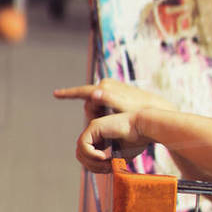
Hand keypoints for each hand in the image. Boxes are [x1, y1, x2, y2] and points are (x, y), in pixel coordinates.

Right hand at [54, 78, 175, 121]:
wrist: (156, 109)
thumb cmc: (138, 112)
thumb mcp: (123, 108)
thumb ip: (109, 99)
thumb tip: (95, 92)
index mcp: (105, 88)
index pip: (82, 91)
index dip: (68, 94)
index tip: (55, 94)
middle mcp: (106, 85)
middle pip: (90, 104)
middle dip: (94, 115)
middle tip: (105, 125)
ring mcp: (111, 89)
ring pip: (97, 106)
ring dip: (100, 116)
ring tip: (114, 123)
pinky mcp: (116, 94)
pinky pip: (103, 104)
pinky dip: (104, 112)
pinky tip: (110, 118)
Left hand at [76, 111, 151, 172]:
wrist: (145, 128)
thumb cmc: (138, 140)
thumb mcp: (120, 155)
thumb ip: (109, 162)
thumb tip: (100, 171)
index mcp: (100, 137)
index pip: (87, 156)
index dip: (95, 166)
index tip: (109, 168)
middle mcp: (94, 132)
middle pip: (81, 155)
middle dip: (92, 166)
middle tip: (107, 168)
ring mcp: (93, 128)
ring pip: (80, 151)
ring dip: (93, 162)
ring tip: (107, 164)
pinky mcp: (94, 126)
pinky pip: (83, 145)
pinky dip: (91, 154)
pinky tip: (104, 156)